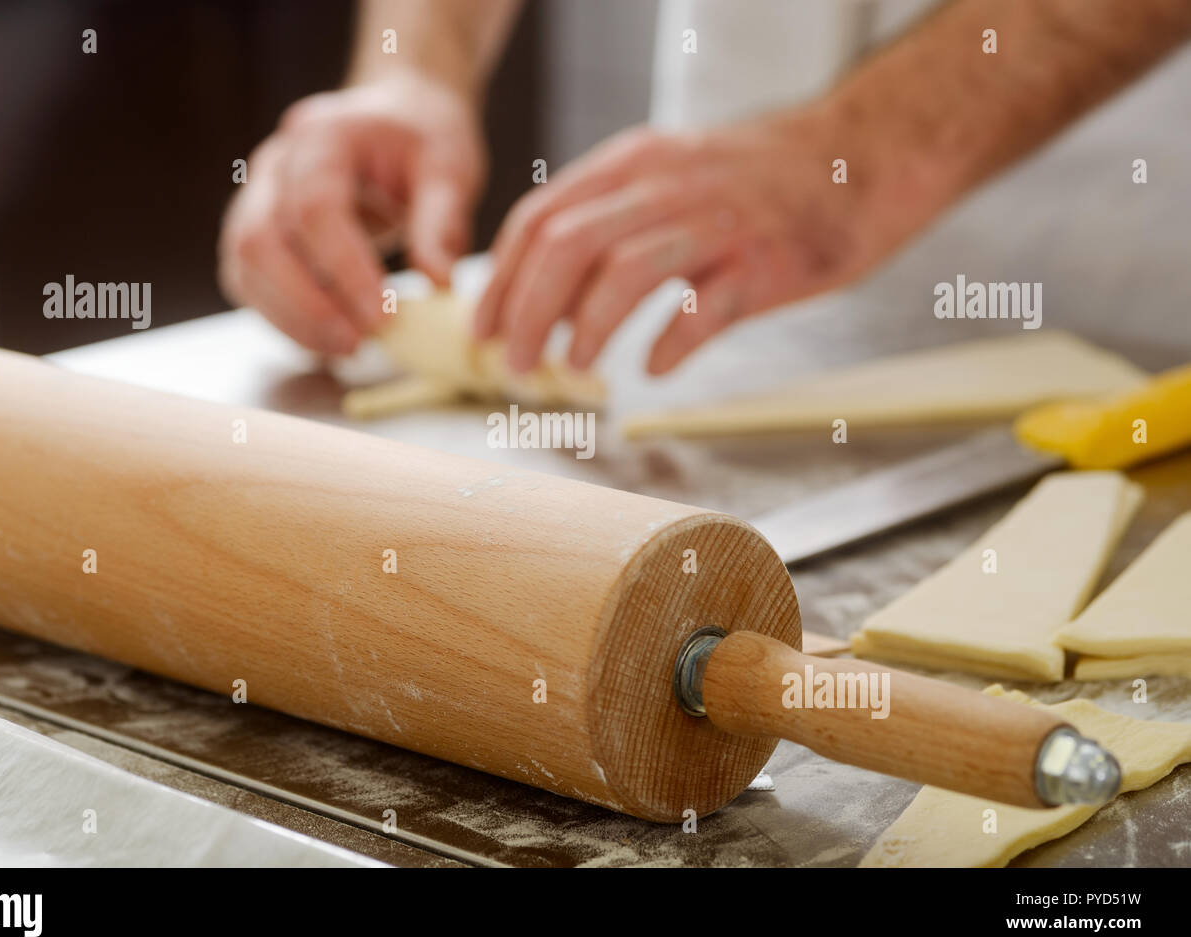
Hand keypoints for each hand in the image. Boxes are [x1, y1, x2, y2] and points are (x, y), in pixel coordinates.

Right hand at [218, 74, 485, 353]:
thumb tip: (438, 283)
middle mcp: (275, 163)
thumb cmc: (422, 140)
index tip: (383, 318)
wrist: (397, 118)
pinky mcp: (255, 232)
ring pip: (245, 265)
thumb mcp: (449, 168)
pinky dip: (282, 318)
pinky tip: (324, 342)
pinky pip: (248, 281)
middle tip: (359, 344)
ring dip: (290, 318)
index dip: (344, 269)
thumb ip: (442, 223)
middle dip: (306, 303)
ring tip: (347, 351)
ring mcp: (256, 196)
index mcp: (321, 135)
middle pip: (261, 238)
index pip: (315, 207)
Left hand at [473, 112, 932, 374]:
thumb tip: (542, 291)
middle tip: (515, 365)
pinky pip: (704, 308)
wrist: (860, 158)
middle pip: (568, 246)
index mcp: (633, 164)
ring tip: (571, 370)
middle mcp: (666, 185)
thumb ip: (609, 220)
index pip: (540, 218)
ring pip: (625, 272)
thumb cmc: (757, 183)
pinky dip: (669, 343)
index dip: (502, 280)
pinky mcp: (765, 261)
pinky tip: (653, 368)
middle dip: (527, 312)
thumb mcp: (669, 177)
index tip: (484, 329)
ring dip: (584, 329)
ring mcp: (718, 222)